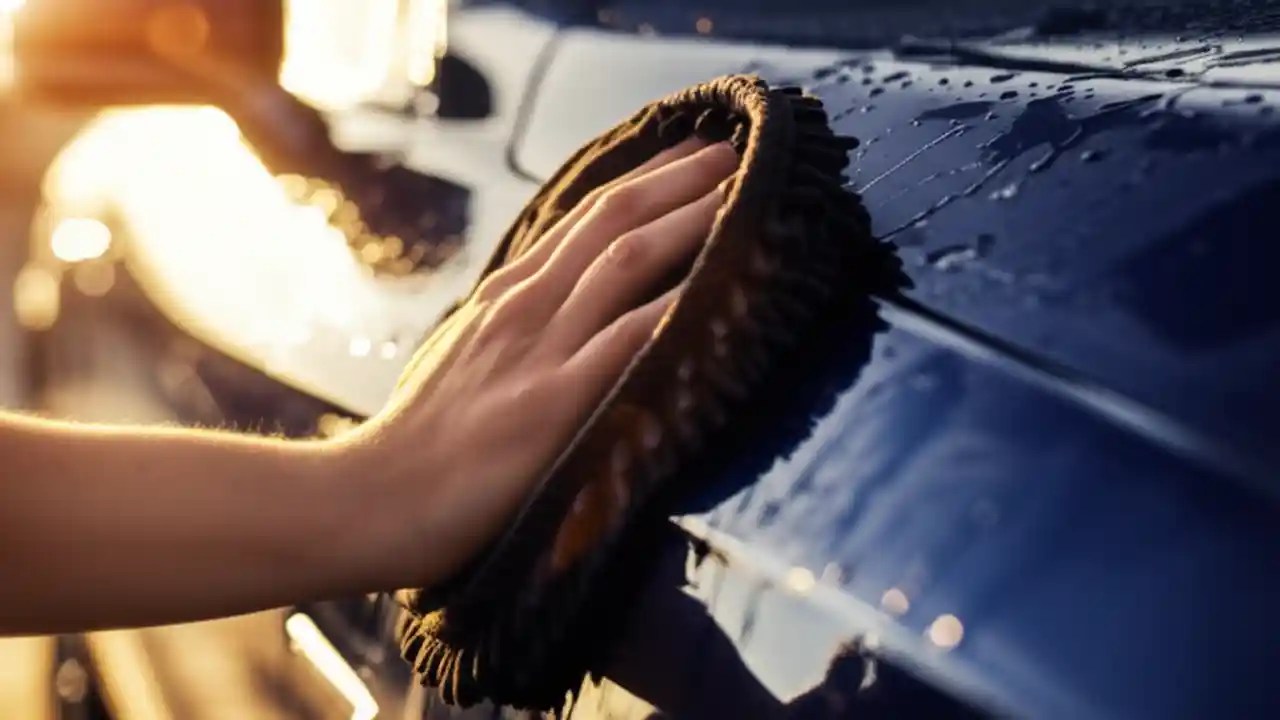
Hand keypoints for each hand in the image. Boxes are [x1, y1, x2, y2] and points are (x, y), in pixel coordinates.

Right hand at [340, 139, 739, 589]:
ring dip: (691, 219)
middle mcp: (524, 308)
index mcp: (505, 299)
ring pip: (626, 260)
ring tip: (745, 191)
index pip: (583, 218)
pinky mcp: (553, 405)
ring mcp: (538, 352)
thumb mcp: (459, 363)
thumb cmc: (416, 446)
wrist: (370, 502)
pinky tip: (727, 289)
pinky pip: (628, 341)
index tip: (689, 154)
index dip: (643, 180)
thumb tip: (551, 312)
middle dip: (679, 179)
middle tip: (738, 149)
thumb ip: (507, 331)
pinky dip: (678, 308)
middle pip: (612, 219)